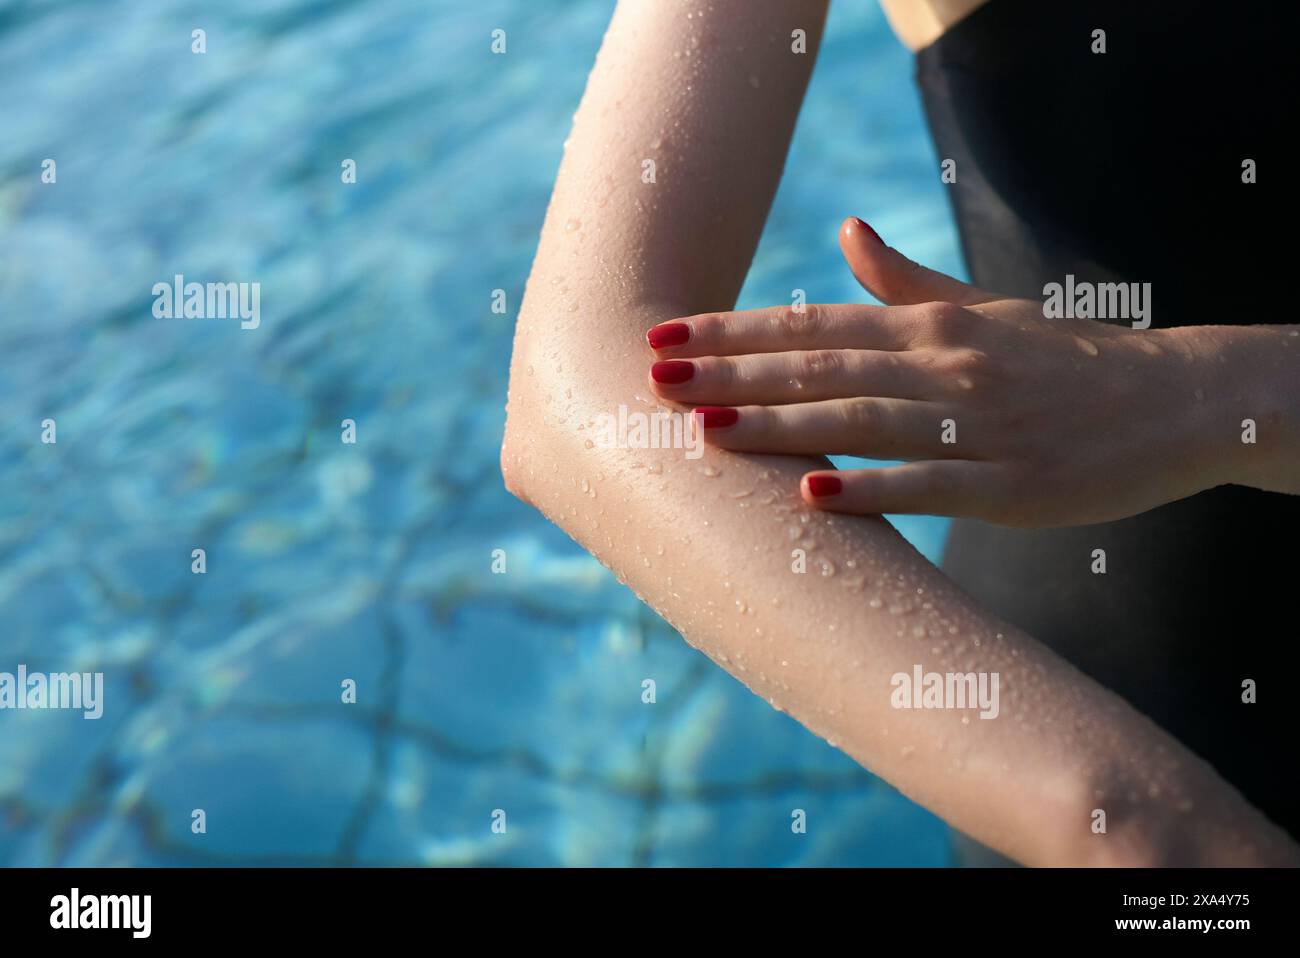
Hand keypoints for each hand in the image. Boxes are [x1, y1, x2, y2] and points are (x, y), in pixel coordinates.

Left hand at [645, 216, 1226, 527]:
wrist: (1168, 402)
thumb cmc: (1061, 356)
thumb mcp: (984, 307)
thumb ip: (907, 280)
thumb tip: (846, 231)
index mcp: (932, 326)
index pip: (814, 324)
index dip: (737, 332)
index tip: (668, 337)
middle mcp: (945, 366)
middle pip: (821, 368)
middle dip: (733, 374)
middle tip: (654, 379)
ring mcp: (976, 426)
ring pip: (862, 421)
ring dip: (781, 427)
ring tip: (706, 432)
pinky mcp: (1008, 485)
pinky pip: (929, 487)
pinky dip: (871, 489)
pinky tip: (813, 494)